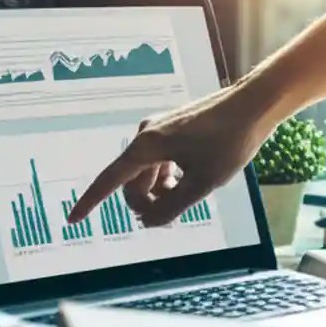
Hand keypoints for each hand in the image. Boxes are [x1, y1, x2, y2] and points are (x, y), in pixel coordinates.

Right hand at [66, 84, 275, 226]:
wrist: (254, 106)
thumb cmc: (229, 143)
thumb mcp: (202, 184)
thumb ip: (172, 207)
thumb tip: (147, 221)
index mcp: (146, 146)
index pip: (110, 181)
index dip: (90, 202)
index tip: (72, 221)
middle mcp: (146, 135)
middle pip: (132, 183)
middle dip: (147, 204)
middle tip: (173, 218)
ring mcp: (158, 131)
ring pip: (147, 175)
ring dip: (161, 193)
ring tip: (188, 200)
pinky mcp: (172, 130)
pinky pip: (159, 163)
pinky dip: (169, 179)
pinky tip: (190, 184)